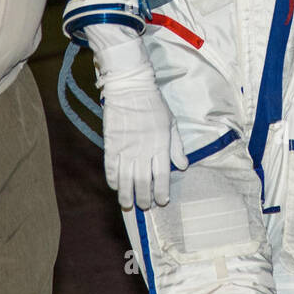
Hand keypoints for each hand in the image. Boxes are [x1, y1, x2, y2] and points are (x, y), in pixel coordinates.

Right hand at [103, 81, 187, 208]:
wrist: (130, 88)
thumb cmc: (154, 104)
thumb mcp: (171, 123)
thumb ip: (176, 146)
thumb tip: (183, 166)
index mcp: (160, 145)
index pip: (162, 175)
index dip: (161, 191)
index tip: (161, 201)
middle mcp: (143, 150)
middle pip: (143, 181)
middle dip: (144, 197)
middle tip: (144, 206)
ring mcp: (126, 148)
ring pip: (125, 178)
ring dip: (126, 193)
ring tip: (128, 204)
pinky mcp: (111, 144)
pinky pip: (111, 167)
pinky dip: (113, 179)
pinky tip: (116, 186)